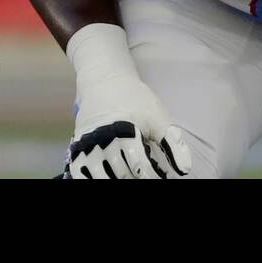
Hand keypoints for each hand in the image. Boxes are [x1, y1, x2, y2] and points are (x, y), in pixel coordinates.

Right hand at [61, 74, 191, 178]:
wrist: (105, 82)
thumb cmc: (136, 100)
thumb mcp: (158, 116)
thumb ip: (172, 143)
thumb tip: (184, 170)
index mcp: (124, 130)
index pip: (139, 165)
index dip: (152, 177)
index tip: (161, 178)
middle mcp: (102, 140)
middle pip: (121, 174)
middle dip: (136, 179)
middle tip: (147, 176)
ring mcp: (87, 146)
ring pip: (101, 178)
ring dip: (117, 180)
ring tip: (131, 176)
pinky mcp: (76, 150)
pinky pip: (81, 175)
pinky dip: (95, 179)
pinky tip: (109, 177)